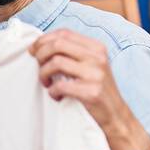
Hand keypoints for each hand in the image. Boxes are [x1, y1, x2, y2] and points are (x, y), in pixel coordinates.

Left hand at [28, 29, 149, 149]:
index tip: (33, 50)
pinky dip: (52, 91)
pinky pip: (60, 86)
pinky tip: (56, 96)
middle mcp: (98, 57)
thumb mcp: (91, 65)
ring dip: (44, 73)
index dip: (43, 40)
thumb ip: (73, 53)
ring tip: (47, 83)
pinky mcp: (91, 92)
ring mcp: (96, 74)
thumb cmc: (97, 89)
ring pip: (56, 63)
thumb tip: (42, 45)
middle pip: (58, 44)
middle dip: (40, 54)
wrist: (116, 115)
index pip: (64, 33)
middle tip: (38, 66)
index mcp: (97, 47)